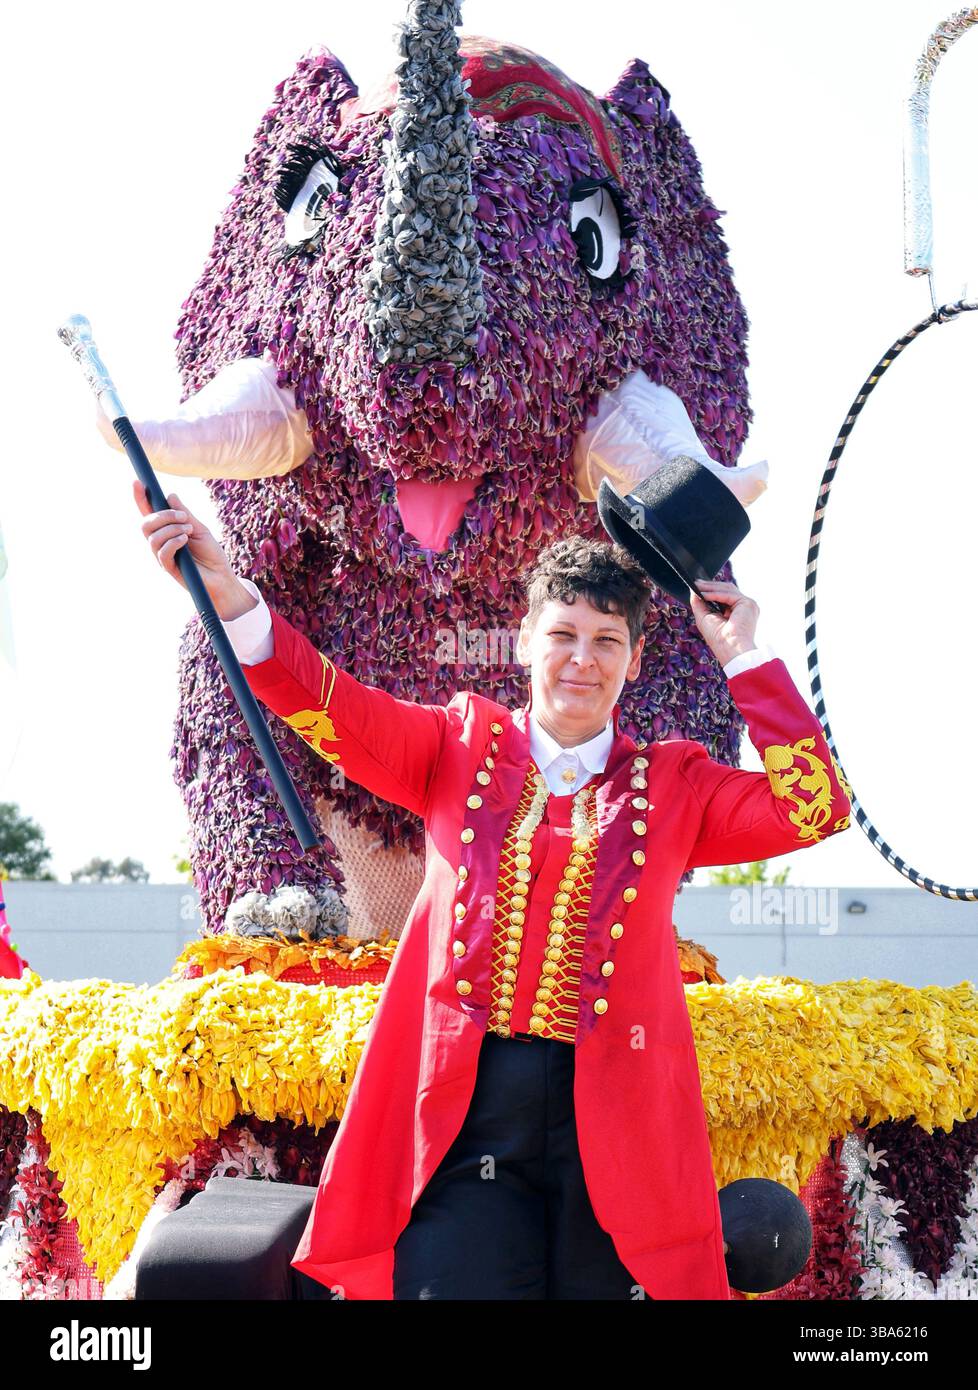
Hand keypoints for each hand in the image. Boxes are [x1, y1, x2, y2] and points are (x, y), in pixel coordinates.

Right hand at [133, 481, 251, 618]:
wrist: (222, 576)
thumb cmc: (211, 553)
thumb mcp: (199, 528)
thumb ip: (185, 514)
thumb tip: (170, 496)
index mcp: (166, 531)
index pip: (148, 513)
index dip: (141, 498)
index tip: (137, 482)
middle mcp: (160, 543)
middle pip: (145, 524)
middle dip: (162, 515)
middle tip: (183, 517)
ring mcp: (163, 556)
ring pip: (153, 537)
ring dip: (172, 528)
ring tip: (189, 530)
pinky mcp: (169, 568)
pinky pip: (162, 552)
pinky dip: (173, 541)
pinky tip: (185, 539)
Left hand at [689, 580, 759, 666]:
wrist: (730, 650)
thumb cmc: (719, 640)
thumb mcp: (704, 618)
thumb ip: (699, 604)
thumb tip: (693, 591)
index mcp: (738, 612)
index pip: (725, 595)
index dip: (711, 590)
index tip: (697, 585)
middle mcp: (744, 607)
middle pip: (726, 590)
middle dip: (709, 586)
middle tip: (695, 583)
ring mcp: (748, 605)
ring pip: (727, 589)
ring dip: (711, 587)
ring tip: (697, 587)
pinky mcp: (748, 603)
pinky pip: (728, 594)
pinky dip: (714, 594)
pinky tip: (703, 595)